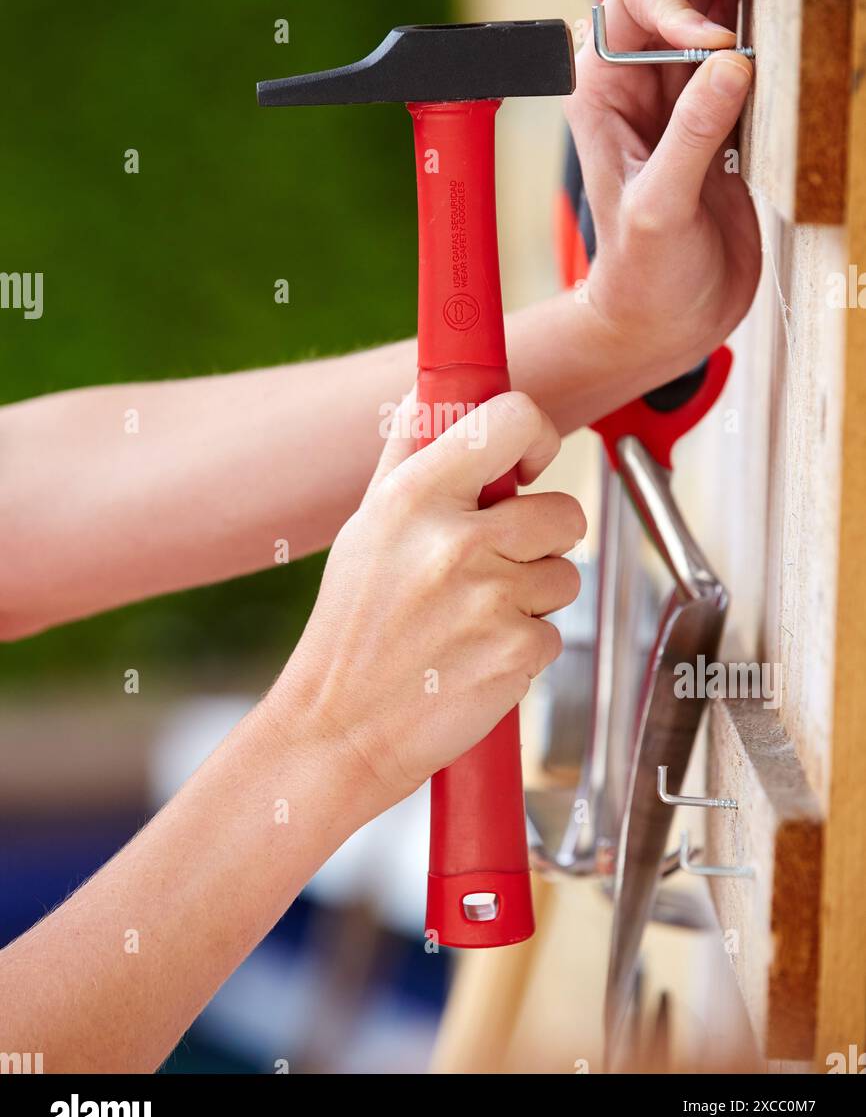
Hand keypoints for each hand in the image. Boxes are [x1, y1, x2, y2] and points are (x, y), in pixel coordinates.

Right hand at [274, 392, 583, 813]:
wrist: (339, 729)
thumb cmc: (351, 627)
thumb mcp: (367, 526)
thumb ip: (409, 453)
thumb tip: (439, 388)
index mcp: (416, 496)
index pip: (512, 419)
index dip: (536, 436)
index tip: (530, 462)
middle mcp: (456, 540)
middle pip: (562, 509)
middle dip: (541, 537)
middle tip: (492, 563)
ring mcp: (492, 598)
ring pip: (566, 574)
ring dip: (533, 596)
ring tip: (472, 618)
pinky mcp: (517, 651)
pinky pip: (555, 631)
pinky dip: (525, 645)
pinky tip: (475, 654)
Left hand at [566, 0, 783, 382]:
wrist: (669, 318)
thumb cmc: (644, 273)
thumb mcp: (660, 208)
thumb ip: (691, 137)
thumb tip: (728, 62)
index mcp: (602, 88)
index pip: (632, 0)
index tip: (719, 42)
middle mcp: (639, 78)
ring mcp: (684, 90)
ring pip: (713, 1)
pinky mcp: (725, 110)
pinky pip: (748, 43)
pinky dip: (772, 19)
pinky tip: (796, 3)